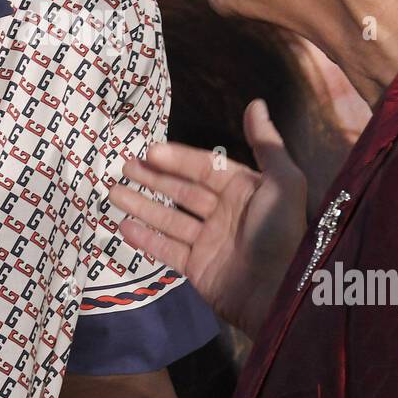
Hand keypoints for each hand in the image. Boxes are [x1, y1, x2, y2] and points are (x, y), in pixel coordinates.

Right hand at [108, 99, 307, 336]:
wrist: (278, 293)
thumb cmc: (282, 234)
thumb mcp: (284, 183)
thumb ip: (267, 144)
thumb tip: (256, 103)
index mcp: (244, 191)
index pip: (204, 168)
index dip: (178, 159)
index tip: (150, 151)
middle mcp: (224, 213)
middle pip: (182, 191)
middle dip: (153, 178)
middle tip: (123, 166)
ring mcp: (209, 242)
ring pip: (169, 218)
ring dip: (141, 204)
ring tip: (113, 192)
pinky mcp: (197, 269)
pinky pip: (166, 249)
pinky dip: (145, 238)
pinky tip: (123, 226)